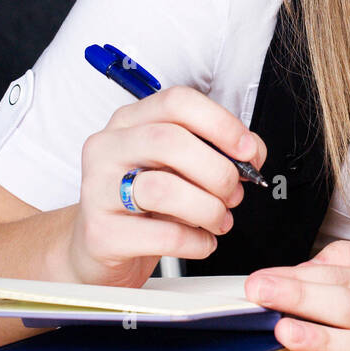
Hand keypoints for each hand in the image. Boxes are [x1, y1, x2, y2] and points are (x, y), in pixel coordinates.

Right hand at [66, 85, 266, 287]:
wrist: (99, 248)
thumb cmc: (143, 203)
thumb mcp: (176, 168)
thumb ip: (213, 151)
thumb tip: (251, 153)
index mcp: (129, 122)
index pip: (176, 102)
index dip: (220, 123)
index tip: (247, 150)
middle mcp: (108, 149)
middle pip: (169, 141)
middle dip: (217, 170)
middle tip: (234, 192)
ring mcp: (98, 190)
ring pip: (163, 188)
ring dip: (208, 208)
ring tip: (219, 219)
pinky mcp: (101, 234)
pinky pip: (162, 235)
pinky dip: (196, 241)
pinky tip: (202, 241)